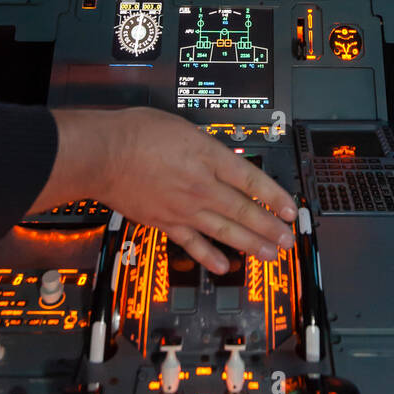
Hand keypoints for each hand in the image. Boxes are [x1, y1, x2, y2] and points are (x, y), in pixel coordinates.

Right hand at [36, 106, 296, 273]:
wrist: (103, 154)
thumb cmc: (137, 133)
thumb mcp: (183, 127)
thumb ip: (205, 146)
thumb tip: (219, 158)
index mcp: (209, 157)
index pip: (251, 180)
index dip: (274, 196)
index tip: (290, 209)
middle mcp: (202, 186)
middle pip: (244, 210)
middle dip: (269, 227)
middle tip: (286, 240)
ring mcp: (185, 208)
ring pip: (225, 230)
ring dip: (250, 244)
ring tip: (269, 254)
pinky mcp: (165, 222)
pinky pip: (193, 243)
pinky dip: (209, 256)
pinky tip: (224, 266)